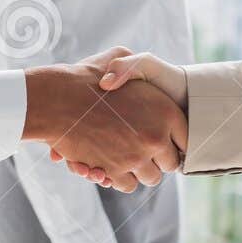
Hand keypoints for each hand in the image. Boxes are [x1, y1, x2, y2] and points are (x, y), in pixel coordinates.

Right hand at [22, 60, 185, 192]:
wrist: (54, 99)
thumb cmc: (85, 77)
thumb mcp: (120, 58)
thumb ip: (138, 67)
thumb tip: (147, 83)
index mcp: (166, 110)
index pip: (187, 139)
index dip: (176, 142)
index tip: (165, 141)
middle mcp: (155, 136)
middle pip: (170, 163)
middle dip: (158, 159)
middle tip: (143, 149)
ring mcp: (135, 156)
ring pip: (150, 178)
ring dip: (139, 170)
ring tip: (126, 156)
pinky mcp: (114, 171)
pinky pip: (127, 185)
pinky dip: (119, 178)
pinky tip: (110, 164)